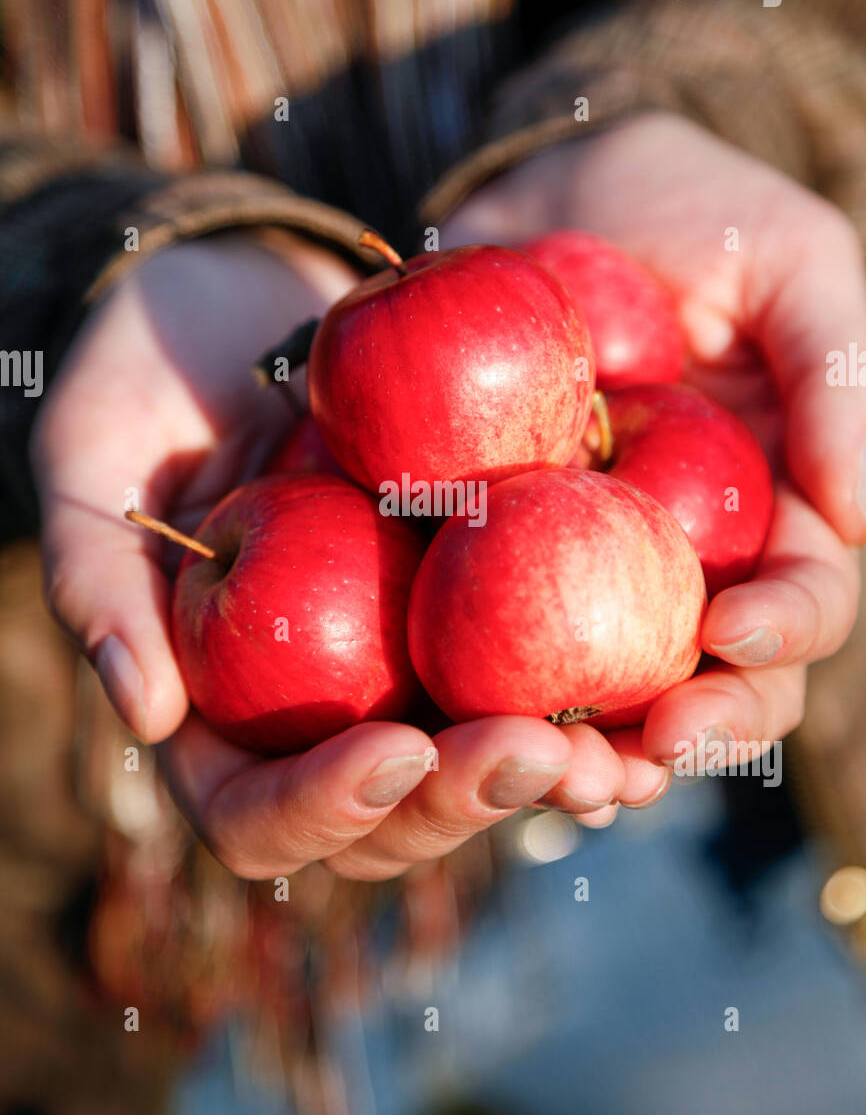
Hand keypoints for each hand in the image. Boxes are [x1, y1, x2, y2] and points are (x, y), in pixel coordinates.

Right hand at [34, 231, 662, 885]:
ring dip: (554, 771)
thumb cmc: (147, 369)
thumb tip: (147, 717)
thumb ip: (99, 578)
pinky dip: (595, 686)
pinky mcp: (470, 605)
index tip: (396, 752)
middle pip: (392, 818)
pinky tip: (661, 672)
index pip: (257, 815)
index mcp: (216, 711)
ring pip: (480, 766)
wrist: (245, 296)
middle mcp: (317, 711)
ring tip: (623, 746)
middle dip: (469, 802)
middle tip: (547, 753)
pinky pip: (535, 667)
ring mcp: (400, 666)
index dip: (324, 808)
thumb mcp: (93, 450)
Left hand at [440, 111, 864, 787]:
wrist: (555, 195)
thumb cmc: (693, 214)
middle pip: (710, 684)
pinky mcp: (499, 563)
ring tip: (553, 779)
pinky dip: (484, 696)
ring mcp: (592, 573)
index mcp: (777, 517)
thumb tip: (860, 513)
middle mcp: (691, 567)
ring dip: (586, 751)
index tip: (727, 636)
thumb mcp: (788, 261)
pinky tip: (458, 729)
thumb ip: (837, 368)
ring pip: (605, 694)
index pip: (802, 604)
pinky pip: (494, 645)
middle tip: (639, 760)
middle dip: (688, 735)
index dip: (781, 636)